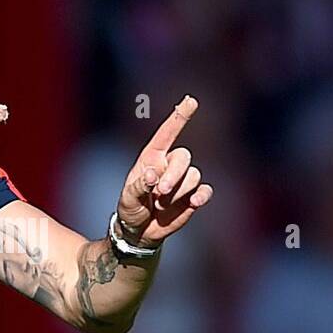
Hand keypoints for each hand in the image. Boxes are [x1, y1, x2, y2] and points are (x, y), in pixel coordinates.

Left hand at [116, 95, 212, 246]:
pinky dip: (202, 196)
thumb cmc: (130, 209)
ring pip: (193, 175)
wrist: (139, 231)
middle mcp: (169, 165)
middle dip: (174, 174)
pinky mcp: (193, 197)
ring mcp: (183, 181)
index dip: (179, 117)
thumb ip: (139, 186)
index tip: (190, 101)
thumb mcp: (127, 198)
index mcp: (152, 158)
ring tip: (161, 205)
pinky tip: (194, 203)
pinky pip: (205, 190)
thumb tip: (153, 175)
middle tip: (160, 191)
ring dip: (179, 191)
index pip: (167, 133)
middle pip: (183, 156)